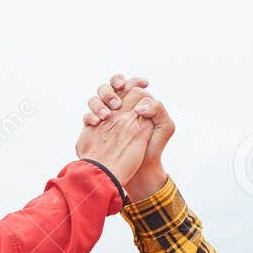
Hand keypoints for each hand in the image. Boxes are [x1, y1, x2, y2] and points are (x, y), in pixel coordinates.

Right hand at [84, 74, 171, 199]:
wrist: (137, 170)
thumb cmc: (152, 148)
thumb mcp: (165, 127)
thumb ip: (158, 109)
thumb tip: (140, 106)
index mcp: (135, 105)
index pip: (129, 85)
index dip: (128, 82)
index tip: (128, 86)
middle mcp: (119, 110)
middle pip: (108, 89)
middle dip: (109, 91)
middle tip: (117, 104)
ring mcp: (106, 119)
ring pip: (95, 100)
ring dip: (99, 103)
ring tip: (107, 116)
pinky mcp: (95, 129)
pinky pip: (87, 117)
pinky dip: (90, 117)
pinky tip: (97, 123)